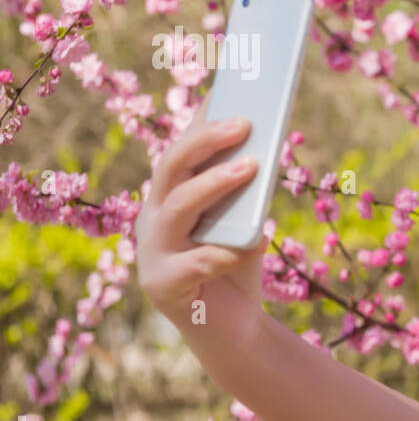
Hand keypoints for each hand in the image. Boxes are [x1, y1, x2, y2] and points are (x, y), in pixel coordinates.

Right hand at [134, 92, 269, 330]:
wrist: (232, 332)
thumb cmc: (238, 267)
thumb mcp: (244, 220)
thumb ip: (246, 189)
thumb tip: (265, 141)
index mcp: (168, 198)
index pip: (180, 150)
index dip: (200, 119)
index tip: (229, 88)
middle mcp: (152, 219)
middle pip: (170, 168)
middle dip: (205, 141)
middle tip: (246, 122)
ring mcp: (152, 253)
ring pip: (177, 207)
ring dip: (215, 183)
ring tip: (253, 166)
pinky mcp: (164, 286)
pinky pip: (199, 260)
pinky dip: (231, 248)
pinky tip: (260, 237)